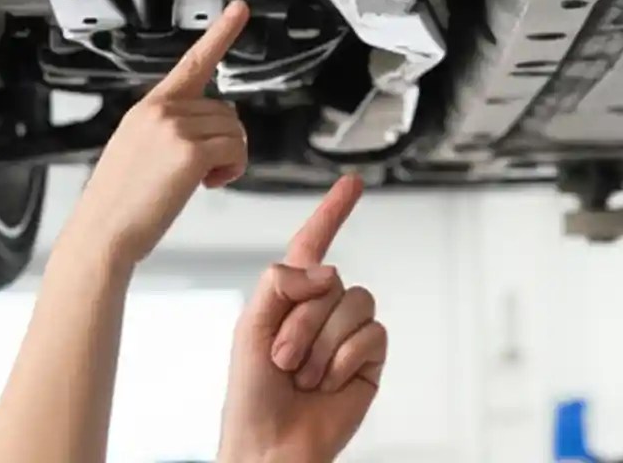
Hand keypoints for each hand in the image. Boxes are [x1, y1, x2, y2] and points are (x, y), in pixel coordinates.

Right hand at [65, 1, 250, 265]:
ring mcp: (175, 127)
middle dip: (224, 141)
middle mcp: (162, 110)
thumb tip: (205, 133)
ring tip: (200, 180)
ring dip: (229, 158)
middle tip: (201, 171)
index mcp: (149, 107)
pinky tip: (208, 184)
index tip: (239, 8)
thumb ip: (167, 130)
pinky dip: (232, 170)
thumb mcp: (136, 150)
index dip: (221, 33)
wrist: (102, 233)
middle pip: (226, 111)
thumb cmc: (119, 203)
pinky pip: (236, 150)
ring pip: (235, 131)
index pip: (192, 61)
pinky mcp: (191, 151)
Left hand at [219, 175, 387, 462]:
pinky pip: (372, 336)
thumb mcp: (249, 326)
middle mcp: (320, 310)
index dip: (333, 212)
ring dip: (323, 344)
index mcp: (288, 297)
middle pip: (333, 280)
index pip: (313, 243)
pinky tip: (327, 381)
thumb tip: (324, 270)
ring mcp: (347, 333)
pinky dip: (344, 359)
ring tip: (303, 374)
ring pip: (355, 304)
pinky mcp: (369, 358)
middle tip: (282, 358)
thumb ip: (280, 282)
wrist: (272, 445)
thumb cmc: (251, 396)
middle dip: (304, 321)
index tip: (352, 185)